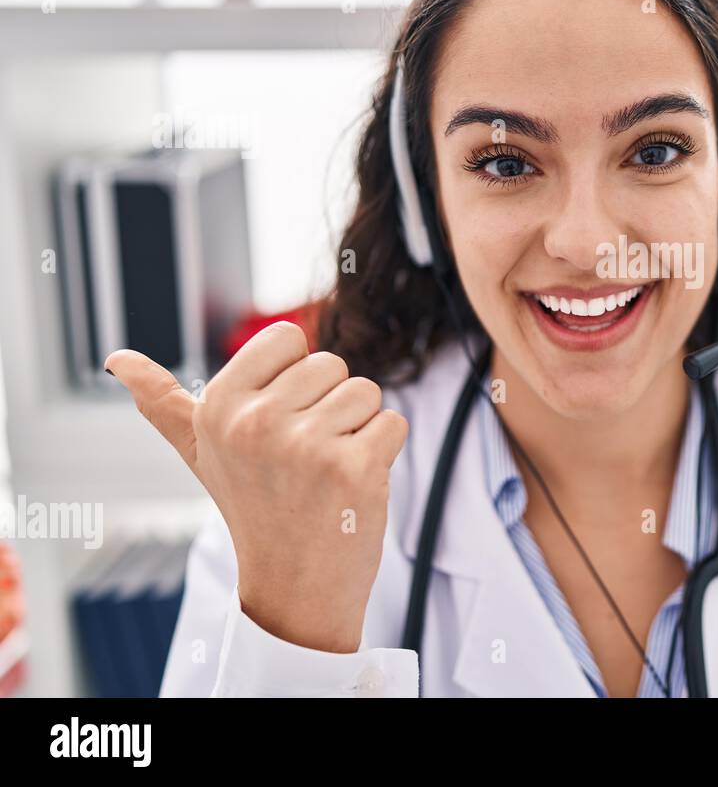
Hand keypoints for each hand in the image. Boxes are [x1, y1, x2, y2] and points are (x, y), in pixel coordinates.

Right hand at [105, 322, 407, 653]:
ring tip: (325, 473)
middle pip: (331, 364)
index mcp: (218, 405)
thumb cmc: (252, 507)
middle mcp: (256, 421)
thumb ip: (163, 404)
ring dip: (358, 429)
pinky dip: (383, 451)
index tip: (277, 424)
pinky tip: (352, 486)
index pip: (288, 337)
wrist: (293, 588)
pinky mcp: (354, 467)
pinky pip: (393, 422)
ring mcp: (306, 445)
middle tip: (302, 461)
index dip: (294, 378)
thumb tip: (116, 361)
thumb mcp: (200, 453)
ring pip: (366, 391)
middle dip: (328, 407)